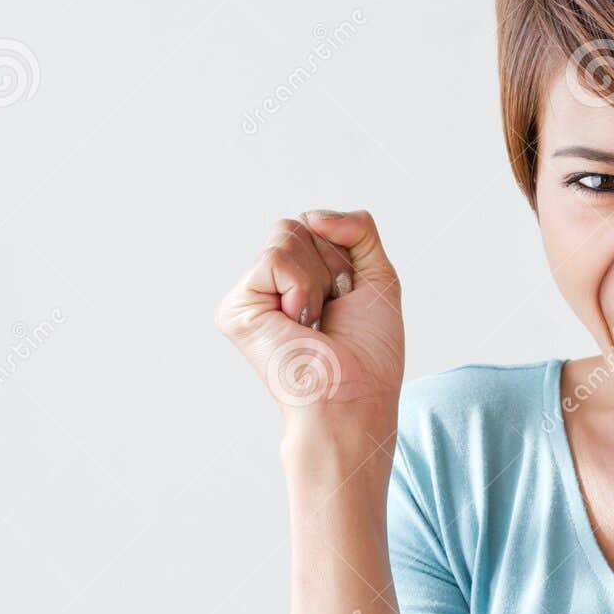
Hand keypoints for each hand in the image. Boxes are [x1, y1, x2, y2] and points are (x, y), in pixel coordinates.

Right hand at [216, 210, 406, 472]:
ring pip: (286, 233)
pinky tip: (298, 323)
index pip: (317, 224)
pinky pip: (275, 257)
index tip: (347, 300)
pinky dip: (302, 288)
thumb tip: (312, 216)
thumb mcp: (378, 275)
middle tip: (330, 313)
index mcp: (296, 279)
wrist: (355, 398)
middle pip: (299, 224)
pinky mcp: (235, 308)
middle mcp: (268, 286)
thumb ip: (359, 229)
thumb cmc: (369, 354)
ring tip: (313, 322)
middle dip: (331, 263)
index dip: (346, 257)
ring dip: (318, 279)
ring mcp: (249, 296)